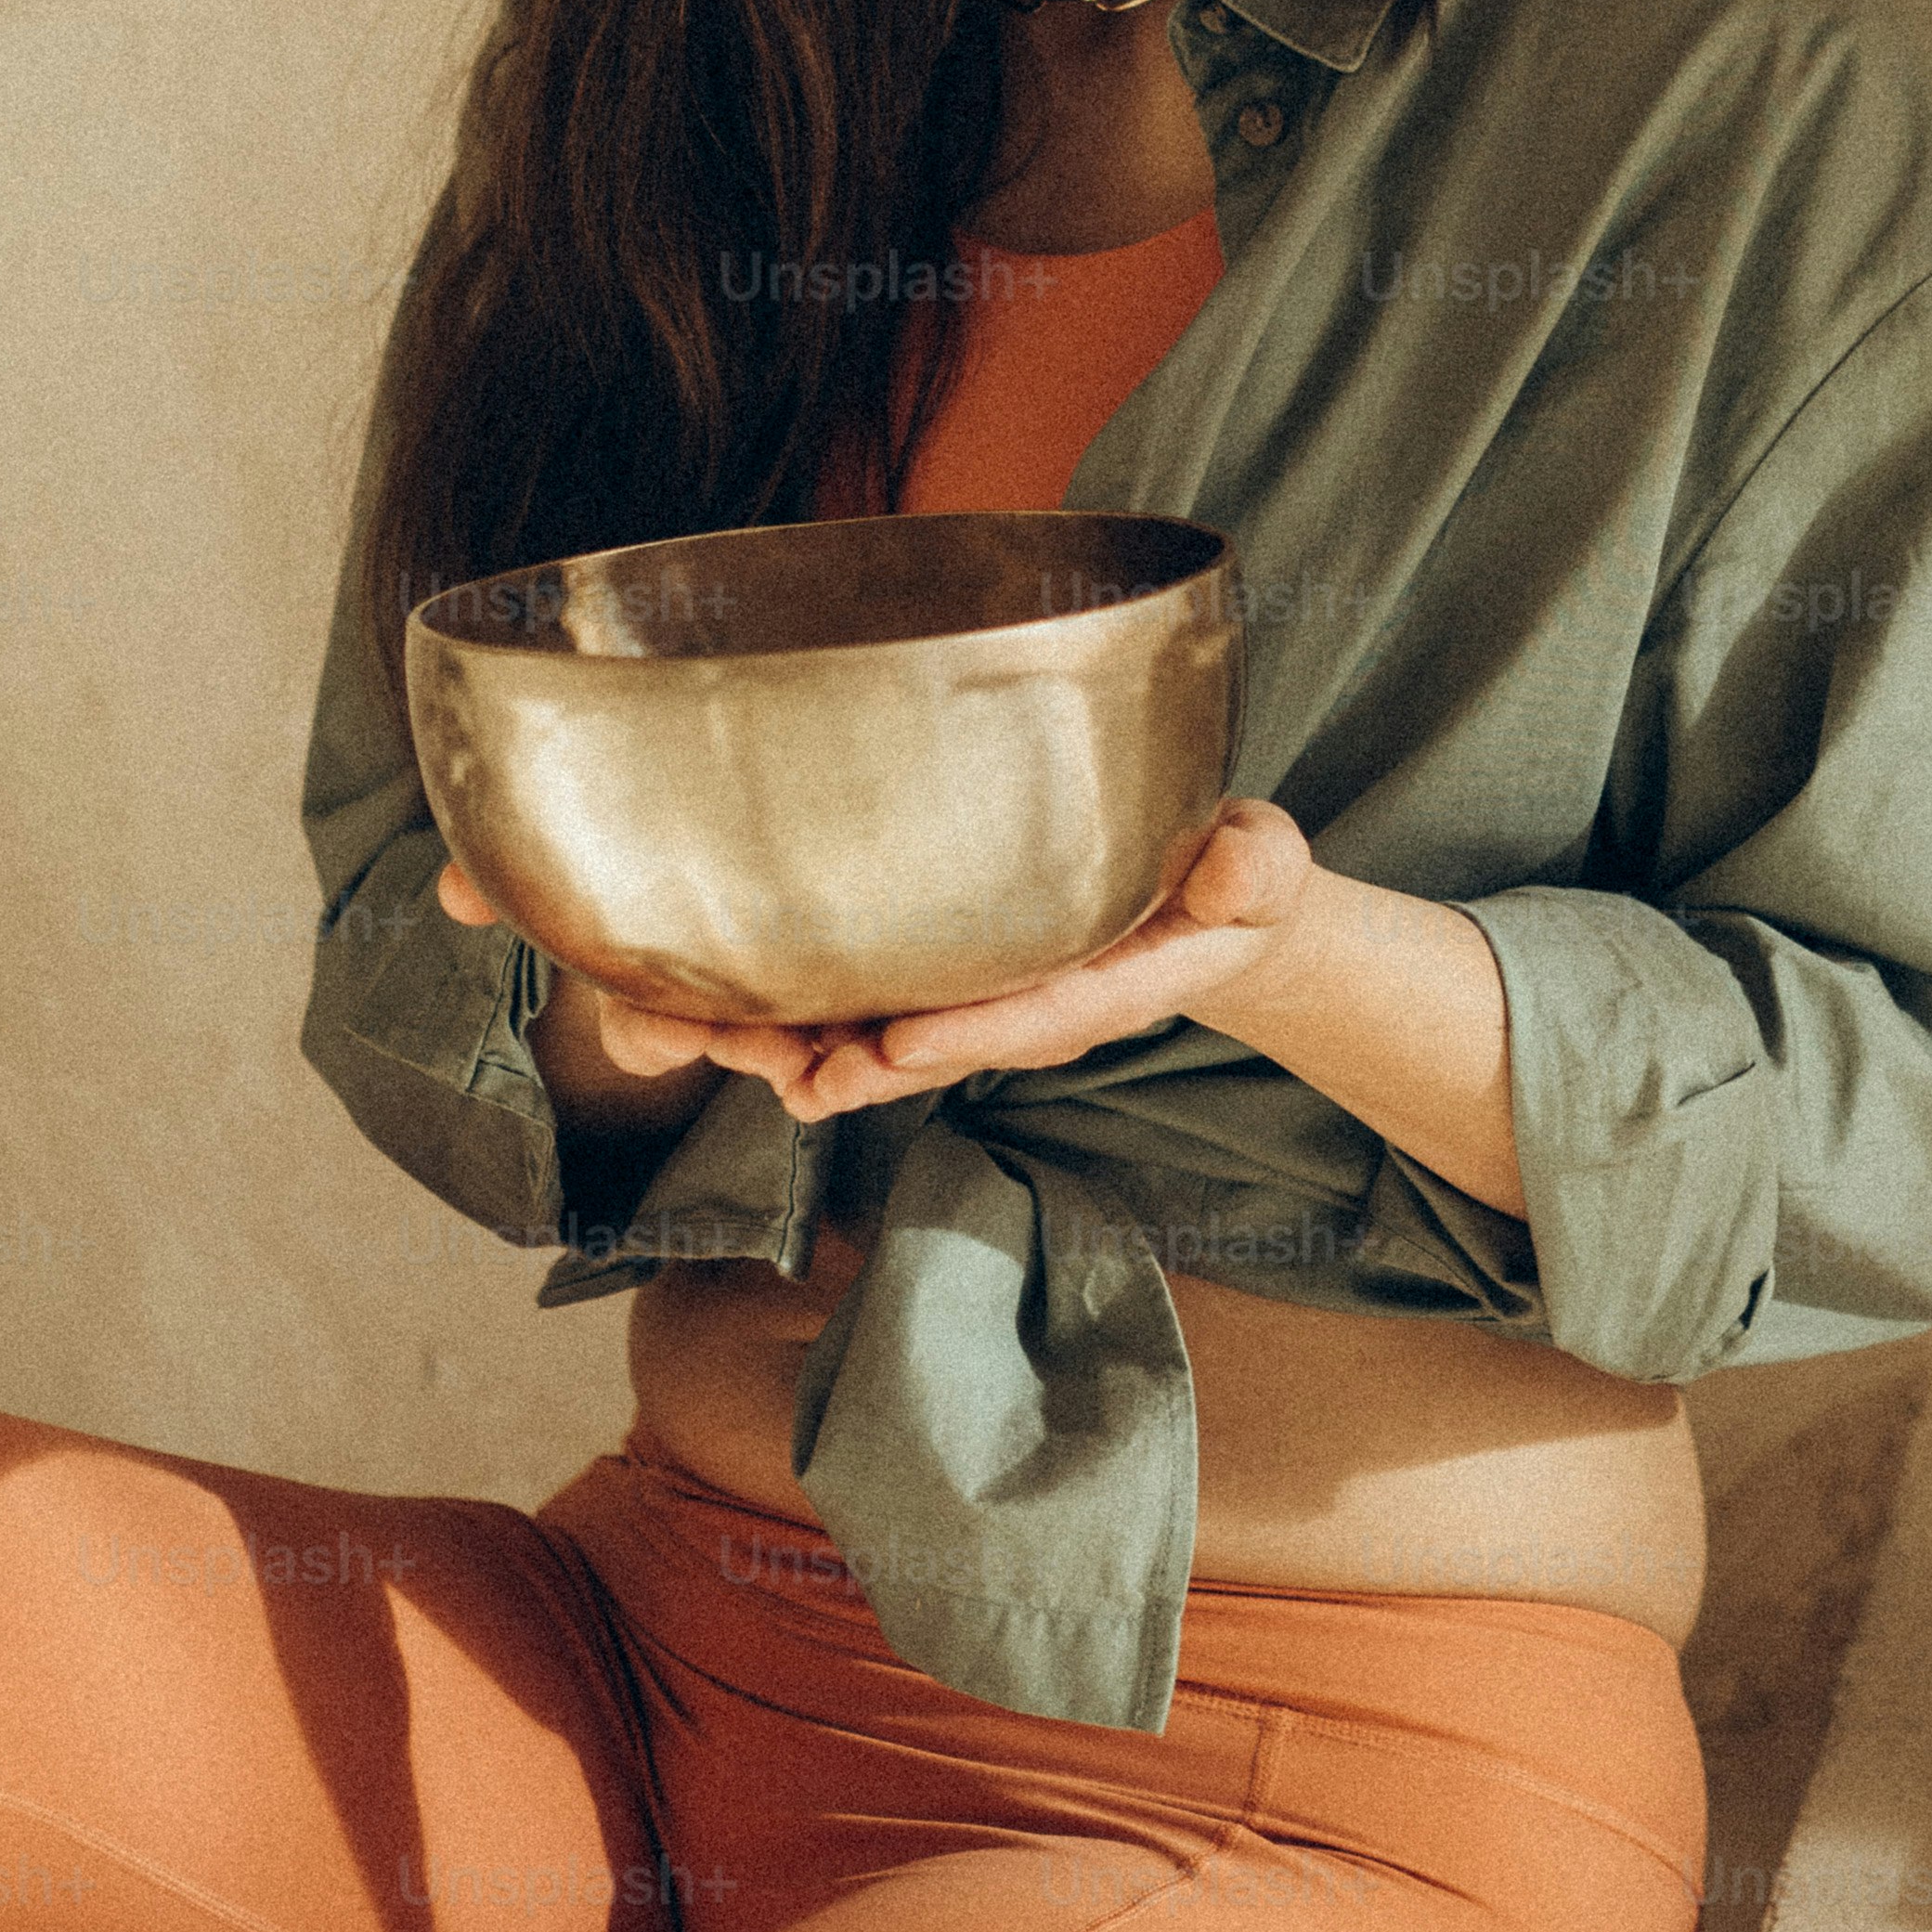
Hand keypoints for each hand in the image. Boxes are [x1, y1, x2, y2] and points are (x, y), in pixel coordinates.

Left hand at [442, 802, 1318, 1126]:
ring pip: (846, 1024)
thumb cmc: (1230, 886)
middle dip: (820, 1056)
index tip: (886, 1054)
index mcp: (1087, 986)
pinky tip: (677, 998)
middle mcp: (1003, 1003)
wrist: (1204, 911)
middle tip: (744, 1065)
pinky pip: (830, 988)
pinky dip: (756, 997)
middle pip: (904, 1041)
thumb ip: (1252, 872)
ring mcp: (955, 987)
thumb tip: (1247, 866)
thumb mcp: (1258, 873)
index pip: (1018, 1015)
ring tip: (672, 1032)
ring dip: (763, 1036)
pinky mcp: (921, 959)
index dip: (954, 1036)